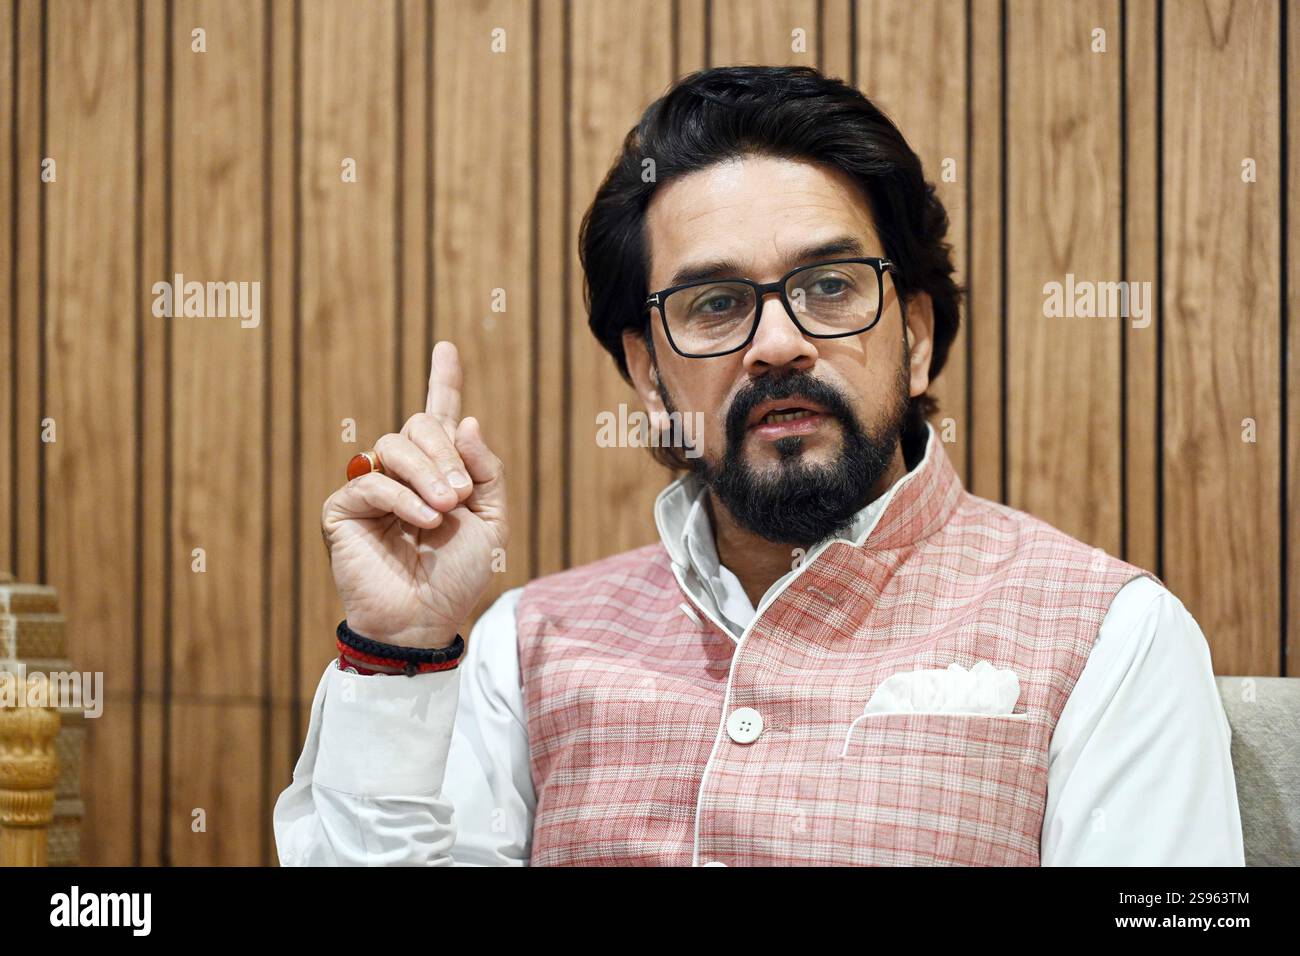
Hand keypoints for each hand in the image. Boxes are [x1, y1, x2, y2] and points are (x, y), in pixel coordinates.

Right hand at [320, 341, 508, 648]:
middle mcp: (403, 473)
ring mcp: (371, 488)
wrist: (426, 620)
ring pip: (395, 446)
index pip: (440, 416)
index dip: (444, 379)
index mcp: (440, 471)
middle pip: (420, 425)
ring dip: (428, 475)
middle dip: (445, 454)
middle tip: (460, 496)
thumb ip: (486, 470)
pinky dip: (403, 499)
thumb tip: (466, 419)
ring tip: (444, 510)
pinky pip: (373, 482)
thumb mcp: (492, 520)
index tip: (447, 346)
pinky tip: (424, 522)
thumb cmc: (459, 576)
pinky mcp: (343, 510)